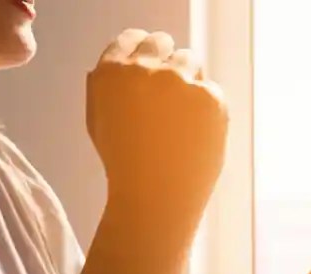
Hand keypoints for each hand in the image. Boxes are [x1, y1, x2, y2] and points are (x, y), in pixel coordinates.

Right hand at [87, 29, 227, 230]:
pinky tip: (195, 136)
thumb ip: (106, 87)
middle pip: (163, 43)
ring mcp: (178, 80)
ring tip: (181, 122)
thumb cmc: (126, 167)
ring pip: (190, 61)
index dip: (144, 51)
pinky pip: (212, 90)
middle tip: (173, 92)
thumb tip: (122, 63)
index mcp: (111, 72)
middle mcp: (144, 69)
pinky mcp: (209, 96)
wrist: (155, 198)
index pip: (132, 38)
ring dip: (189, 81)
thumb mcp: (99, 121)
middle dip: (168, 62)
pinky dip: (208, 109)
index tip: (153, 62)